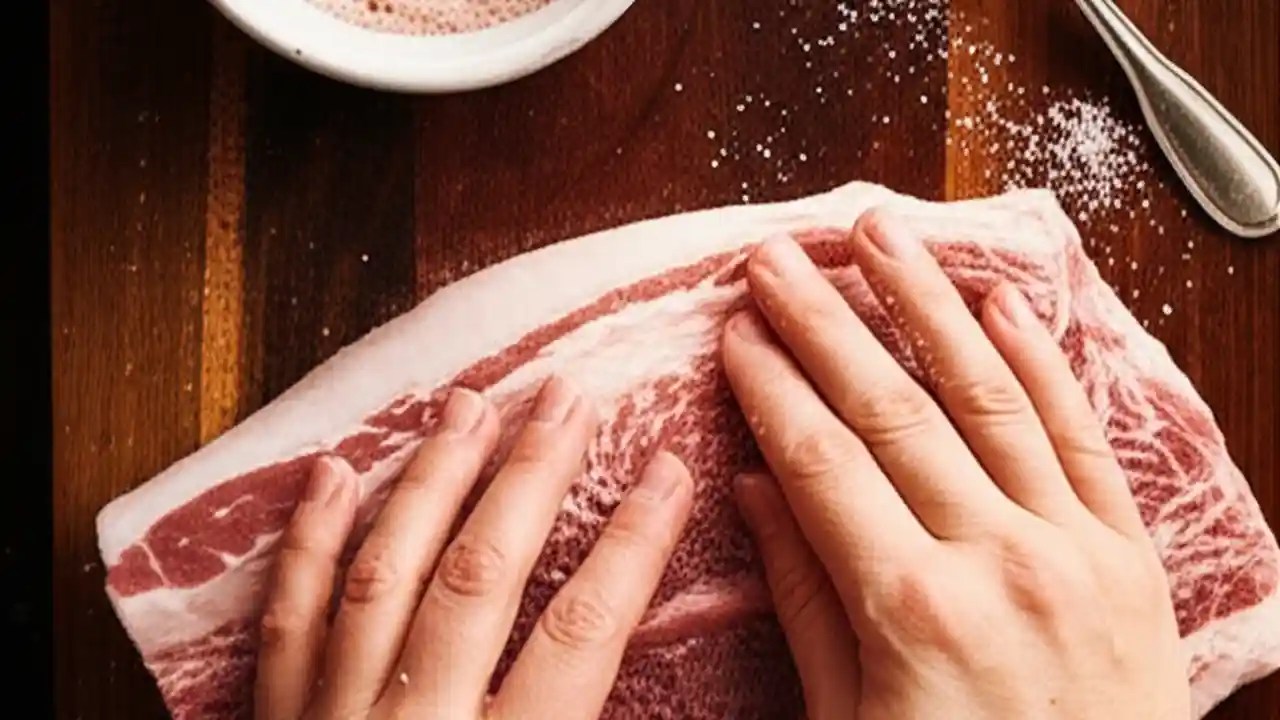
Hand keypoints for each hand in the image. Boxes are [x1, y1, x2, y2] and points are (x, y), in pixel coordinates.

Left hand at [253, 376, 694, 719]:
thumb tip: (702, 711)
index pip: (582, 633)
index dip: (634, 545)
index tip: (671, 469)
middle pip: (480, 575)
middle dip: (532, 476)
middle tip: (569, 395)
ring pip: (384, 573)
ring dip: (432, 479)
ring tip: (470, 406)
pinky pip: (288, 619)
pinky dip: (308, 541)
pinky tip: (334, 471)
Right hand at [722, 213, 1189, 718]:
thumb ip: (802, 598)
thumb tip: (754, 488)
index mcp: (914, 610)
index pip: (821, 460)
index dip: (770, 386)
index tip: (735, 331)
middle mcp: (998, 561)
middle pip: (891, 409)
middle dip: (824, 321)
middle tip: (777, 258)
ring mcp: (1075, 550)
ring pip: (988, 396)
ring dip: (926, 304)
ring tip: (881, 233)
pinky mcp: (1131, 555)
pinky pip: (1082, 437)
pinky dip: (1042, 362)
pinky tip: (997, 300)